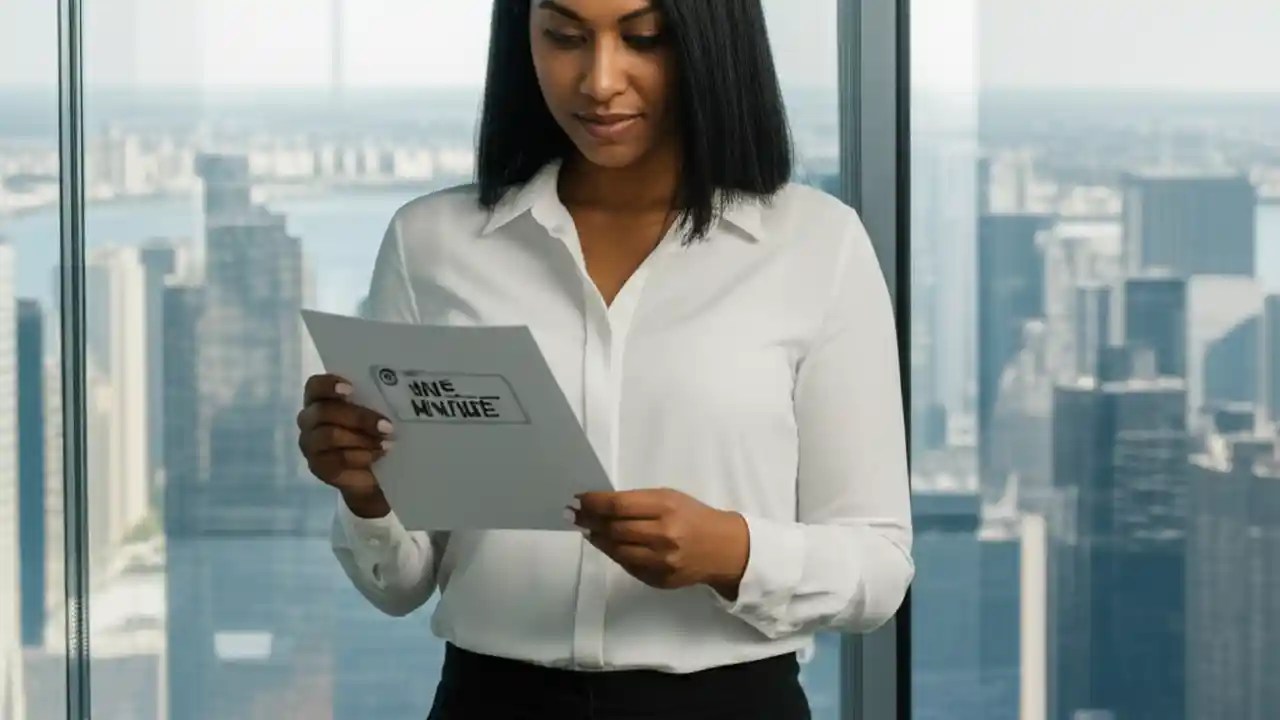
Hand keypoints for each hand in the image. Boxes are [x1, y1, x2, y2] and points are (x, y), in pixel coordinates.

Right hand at [297, 373, 395, 517]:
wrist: (375, 472)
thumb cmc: (374, 431)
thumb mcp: (376, 412)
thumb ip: (374, 399)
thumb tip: (393, 387)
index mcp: (320, 399)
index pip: (315, 386)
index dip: (329, 385)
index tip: (351, 388)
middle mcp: (309, 419)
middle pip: (324, 411)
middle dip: (358, 417)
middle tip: (387, 425)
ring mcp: (310, 444)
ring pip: (330, 435)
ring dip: (362, 439)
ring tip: (386, 443)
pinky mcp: (318, 466)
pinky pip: (336, 459)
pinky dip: (360, 457)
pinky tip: (377, 455)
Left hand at [570, 488, 748, 598]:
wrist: (724, 549)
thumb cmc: (694, 516)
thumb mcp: (670, 498)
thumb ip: (638, 502)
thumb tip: (599, 505)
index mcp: (666, 507)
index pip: (619, 505)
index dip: (594, 503)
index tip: (579, 499)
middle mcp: (663, 535)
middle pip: (614, 529)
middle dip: (589, 521)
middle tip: (574, 515)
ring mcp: (661, 561)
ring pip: (616, 551)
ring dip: (597, 539)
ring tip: (588, 530)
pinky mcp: (659, 580)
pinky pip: (628, 566)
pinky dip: (614, 554)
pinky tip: (607, 545)